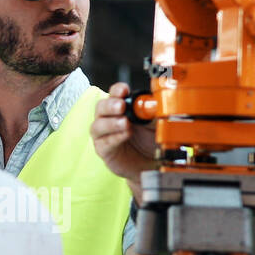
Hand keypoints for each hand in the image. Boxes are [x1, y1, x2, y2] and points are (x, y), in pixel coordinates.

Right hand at [89, 82, 156, 203]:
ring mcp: (104, 135)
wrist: (152, 163)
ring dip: (111, 123)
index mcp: (122, 108)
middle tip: (122, 106)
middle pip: (101, 107)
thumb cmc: (151, 140)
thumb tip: (153, 101)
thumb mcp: (156, 123)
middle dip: (110, 105)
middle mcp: (110, 119)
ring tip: (125, 123)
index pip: (114, 94)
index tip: (124, 91)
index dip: (117, 91)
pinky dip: (114, 138)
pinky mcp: (104, 150)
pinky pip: (104, 143)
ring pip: (97, 125)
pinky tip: (125, 135)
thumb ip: (152, 112)